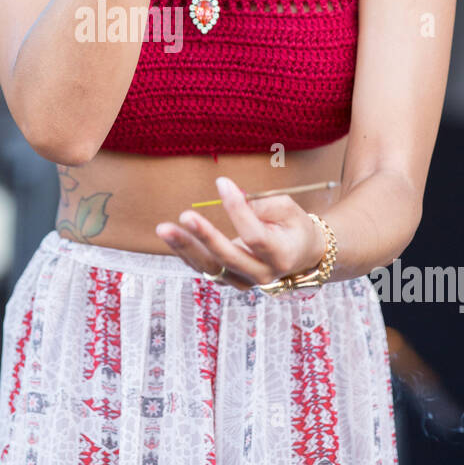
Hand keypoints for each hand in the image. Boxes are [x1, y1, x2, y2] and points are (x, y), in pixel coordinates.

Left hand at [154, 175, 325, 291]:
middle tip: (184, 216)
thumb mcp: (287, 209)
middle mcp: (263, 274)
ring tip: (164, 228)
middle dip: (204, 237)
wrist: (299, 256)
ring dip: (185, 248)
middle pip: (228, 258)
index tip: (222, 183)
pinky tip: (171, 235)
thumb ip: (260, 204)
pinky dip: (186, 252)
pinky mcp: (229, 281)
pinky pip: (205, 268)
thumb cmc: (293, 226)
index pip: (255, 235)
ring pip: (211, 268)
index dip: (237, 209)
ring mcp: (244, 281)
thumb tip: (230, 193)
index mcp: (282, 255)